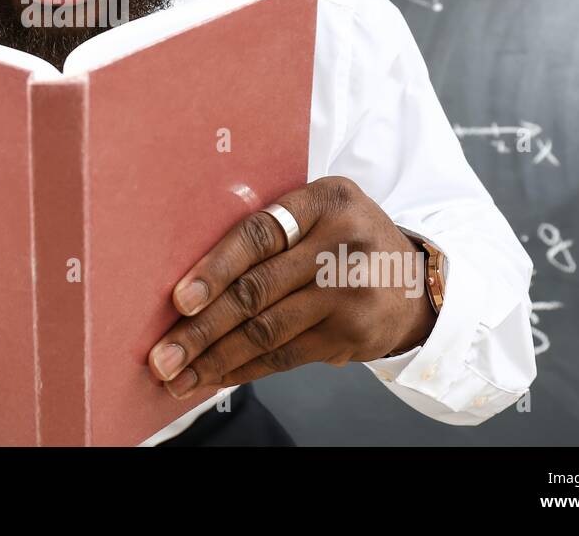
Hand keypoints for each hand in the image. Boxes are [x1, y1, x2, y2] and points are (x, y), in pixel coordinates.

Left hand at [147, 176, 435, 399]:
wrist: (414, 282)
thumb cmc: (343, 240)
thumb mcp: (320, 212)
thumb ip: (271, 229)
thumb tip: (190, 277)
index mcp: (325, 200)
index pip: (258, 235)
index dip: (215, 269)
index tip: (180, 300)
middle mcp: (341, 244)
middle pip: (257, 290)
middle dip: (202, 328)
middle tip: (163, 356)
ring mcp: (351, 293)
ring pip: (268, 331)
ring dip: (216, 359)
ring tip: (178, 376)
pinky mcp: (354, 333)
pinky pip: (286, 356)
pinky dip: (245, 369)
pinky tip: (215, 377)